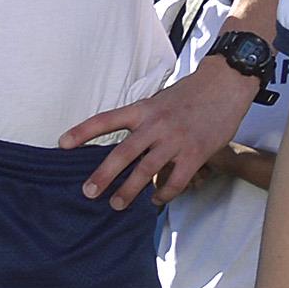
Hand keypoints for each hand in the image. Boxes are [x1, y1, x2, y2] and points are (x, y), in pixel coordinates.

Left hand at [62, 56, 251, 206]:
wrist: (227, 83)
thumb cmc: (190, 94)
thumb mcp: (159, 101)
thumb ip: (142, 121)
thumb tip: (126, 147)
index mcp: (142, 109)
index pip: (105, 120)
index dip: (82, 132)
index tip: (62, 145)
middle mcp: (156, 125)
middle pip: (122, 154)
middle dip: (103, 175)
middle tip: (88, 192)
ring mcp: (176, 140)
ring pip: (146, 171)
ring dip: (129, 191)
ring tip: (116, 205)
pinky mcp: (196, 153)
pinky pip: (176, 180)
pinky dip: (164, 193)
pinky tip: (155, 200)